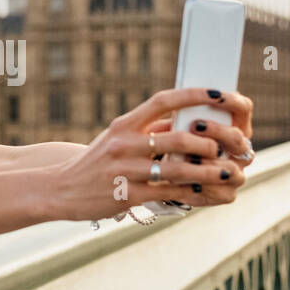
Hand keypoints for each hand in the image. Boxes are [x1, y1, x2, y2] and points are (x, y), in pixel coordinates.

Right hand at [46, 87, 253, 220]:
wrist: (62, 188)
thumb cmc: (97, 162)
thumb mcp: (117, 138)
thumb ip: (148, 129)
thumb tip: (184, 120)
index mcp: (124, 124)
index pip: (163, 101)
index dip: (193, 95)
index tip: (218, 93)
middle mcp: (124, 143)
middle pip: (177, 137)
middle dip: (208, 143)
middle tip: (225, 148)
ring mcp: (125, 170)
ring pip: (178, 168)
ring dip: (208, 171)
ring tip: (227, 172)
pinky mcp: (127, 195)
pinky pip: (168, 193)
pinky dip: (192, 193)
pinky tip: (207, 193)